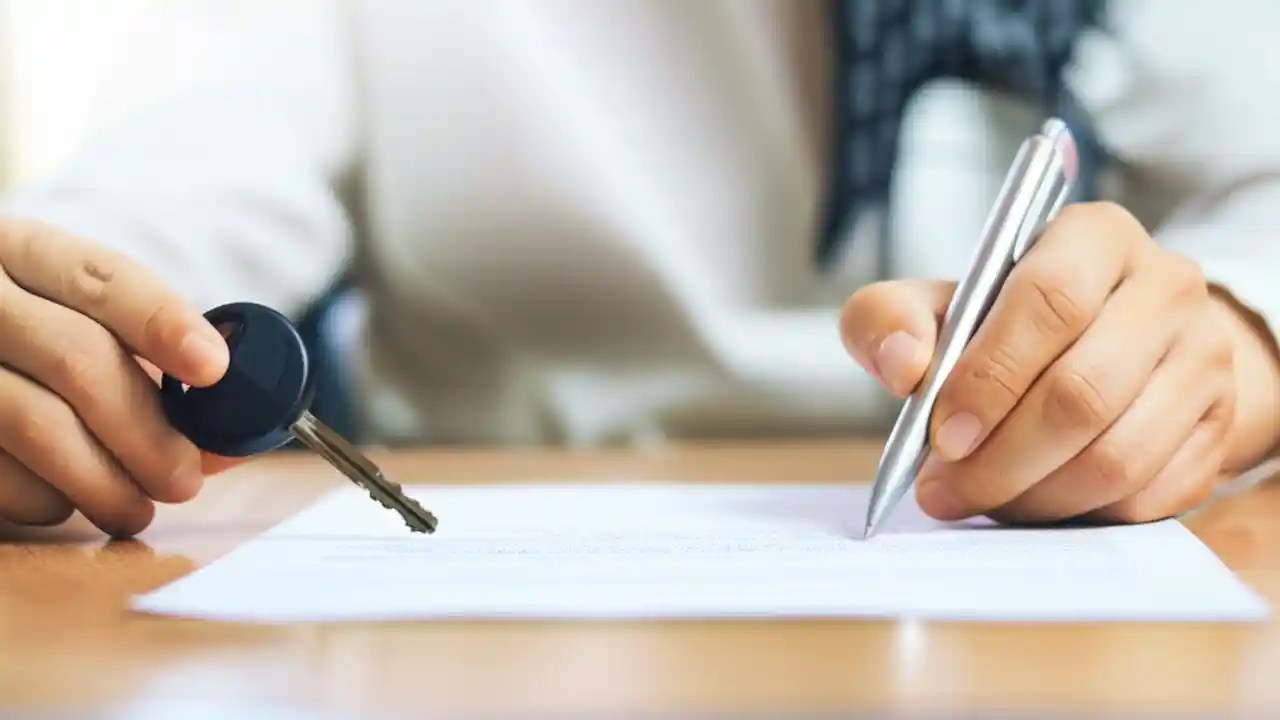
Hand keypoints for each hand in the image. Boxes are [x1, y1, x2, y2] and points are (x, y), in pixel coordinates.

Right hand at [0, 217, 228, 535]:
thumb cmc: (27, 342)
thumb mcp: (72, 321)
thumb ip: (150, 366)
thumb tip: (227, 441)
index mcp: (20, 250)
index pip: (101, 278)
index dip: (163, 323)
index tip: (213, 368)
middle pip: (78, 359)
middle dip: (147, 431)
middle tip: (184, 480)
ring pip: (36, 423)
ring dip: (103, 481)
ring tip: (136, 510)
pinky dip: (43, 498)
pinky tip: (64, 503)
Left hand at [841, 202, 1279, 524]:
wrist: (1100, 346)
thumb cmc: (1003, 325)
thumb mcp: (936, 305)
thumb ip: (889, 319)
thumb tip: (902, 366)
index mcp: (1094, 236)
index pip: (1050, 300)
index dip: (989, 377)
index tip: (940, 434)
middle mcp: (1166, 286)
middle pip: (1082, 392)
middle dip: (999, 458)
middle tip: (943, 489)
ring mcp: (1204, 358)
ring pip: (1117, 455)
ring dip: (1033, 496)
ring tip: (979, 499)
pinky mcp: (1217, 426)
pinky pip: (1147, 494)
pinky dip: (1079, 513)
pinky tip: (1033, 502)